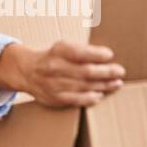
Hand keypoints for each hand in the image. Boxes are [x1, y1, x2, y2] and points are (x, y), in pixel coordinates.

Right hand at [0, 41, 124, 107]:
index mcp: (58, 51)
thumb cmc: (52, 57)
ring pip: (83, 86)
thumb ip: (82, 51)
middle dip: (106, 72)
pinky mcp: (55, 98)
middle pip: (85, 71)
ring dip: (103, 86)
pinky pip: (75, 99)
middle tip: (120, 71)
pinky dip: (90, 98)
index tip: (110, 54)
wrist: (26, 71)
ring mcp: (54, 84)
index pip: (80, 52)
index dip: (96, 54)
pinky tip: (101, 95)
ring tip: (116, 83)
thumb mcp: (63, 47)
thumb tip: (106, 57)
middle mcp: (54, 67)